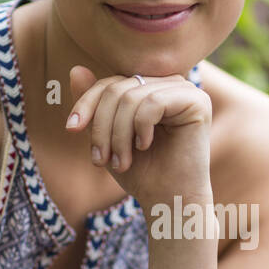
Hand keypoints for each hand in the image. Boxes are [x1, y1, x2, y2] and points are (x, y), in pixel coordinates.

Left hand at [65, 66, 212, 210]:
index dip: (86, 103)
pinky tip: (145, 146)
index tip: (71, 129)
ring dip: (118, 134)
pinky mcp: (197, 101)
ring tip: (121, 162)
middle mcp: (169, 84)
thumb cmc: (141, 172)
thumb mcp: (107, 136)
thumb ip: (95, 103)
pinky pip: (154, 102)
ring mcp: (185, 90)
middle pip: (118, 89)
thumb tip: (75, 68)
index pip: (110, 83)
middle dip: (102, 127)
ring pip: (133, 97)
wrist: (167, 200)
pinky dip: (141, 127)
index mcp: (150, 88)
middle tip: (100, 160)